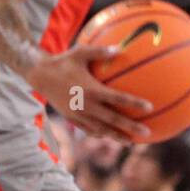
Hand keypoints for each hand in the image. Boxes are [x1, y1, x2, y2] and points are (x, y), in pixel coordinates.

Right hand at [27, 44, 152, 141]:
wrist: (39, 76)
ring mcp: (79, 115)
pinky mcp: (72, 119)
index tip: (149, 108)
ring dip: (117, 136)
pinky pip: (89, 130)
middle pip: (113, 120)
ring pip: (102, 130)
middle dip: (130, 128)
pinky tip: (110, 136)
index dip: (134, 104)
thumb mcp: (80, 52)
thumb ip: (101, 51)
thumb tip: (120, 48)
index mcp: (92, 90)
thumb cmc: (62, 61)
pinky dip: (101, 134)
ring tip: (131, 142)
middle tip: (147, 133)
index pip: (118, 99)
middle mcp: (86, 105)